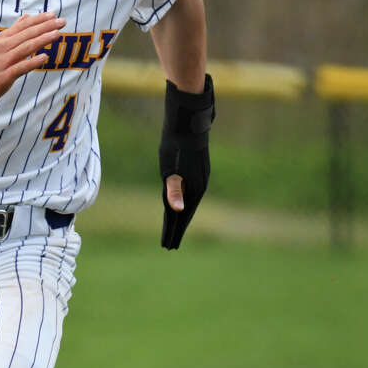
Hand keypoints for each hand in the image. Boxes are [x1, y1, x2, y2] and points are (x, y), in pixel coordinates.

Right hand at [0, 13, 65, 106]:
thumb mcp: (1, 44)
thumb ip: (15, 30)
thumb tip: (27, 16)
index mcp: (4, 38)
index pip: (24, 25)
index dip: (39, 19)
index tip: (54, 14)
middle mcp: (3, 47)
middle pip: (27, 34)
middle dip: (46, 26)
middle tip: (62, 21)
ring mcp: (3, 61)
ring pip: (26, 48)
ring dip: (42, 40)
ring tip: (57, 34)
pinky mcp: (4, 76)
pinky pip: (20, 67)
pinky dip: (33, 62)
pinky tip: (45, 57)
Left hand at [159, 74, 213, 249]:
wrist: (188, 122)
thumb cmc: (175, 146)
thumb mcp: (170, 169)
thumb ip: (173, 191)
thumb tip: (177, 211)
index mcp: (193, 189)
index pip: (180, 216)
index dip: (172, 230)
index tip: (167, 245)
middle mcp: (200, 186)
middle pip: (185, 211)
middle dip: (176, 228)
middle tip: (169, 244)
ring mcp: (201, 177)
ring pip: (189, 201)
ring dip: (180, 215)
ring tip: (174, 226)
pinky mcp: (199, 169)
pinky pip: (191, 191)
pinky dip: (184, 200)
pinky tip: (181, 201)